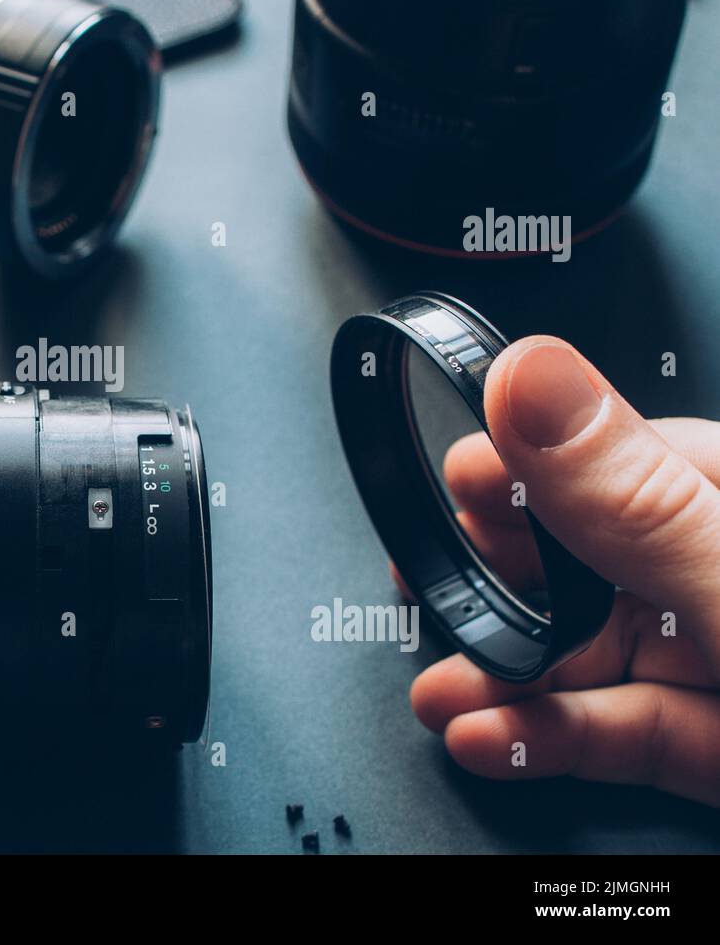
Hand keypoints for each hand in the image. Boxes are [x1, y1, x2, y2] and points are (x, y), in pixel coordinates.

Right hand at [409, 336, 719, 806]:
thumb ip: (627, 490)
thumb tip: (523, 377)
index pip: (608, 453)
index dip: (521, 470)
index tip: (454, 482)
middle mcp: (716, 564)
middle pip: (583, 559)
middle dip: (494, 583)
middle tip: (426, 592)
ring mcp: (715, 653)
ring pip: (588, 650)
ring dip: (502, 675)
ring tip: (441, 689)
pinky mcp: (713, 741)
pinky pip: (612, 727)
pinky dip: (543, 736)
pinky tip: (490, 736)